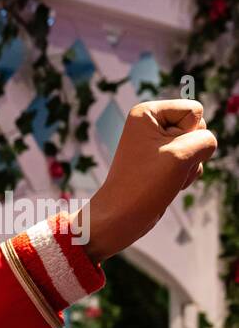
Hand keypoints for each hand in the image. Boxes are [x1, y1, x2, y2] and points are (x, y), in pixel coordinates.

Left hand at [82, 99, 217, 262]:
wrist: (121, 216)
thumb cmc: (145, 183)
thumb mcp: (183, 154)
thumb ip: (206, 139)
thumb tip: (205, 144)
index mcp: (147, 113)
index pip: (194, 110)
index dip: (189, 133)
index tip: (165, 151)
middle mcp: (150, 125)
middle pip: (198, 127)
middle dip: (191, 150)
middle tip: (167, 167)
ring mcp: (156, 144)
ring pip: (196, 147)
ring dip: (189, 166)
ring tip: (165, 178)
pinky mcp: (161, 162)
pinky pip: (190, 161)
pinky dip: (185, 175)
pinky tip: (168, 185)